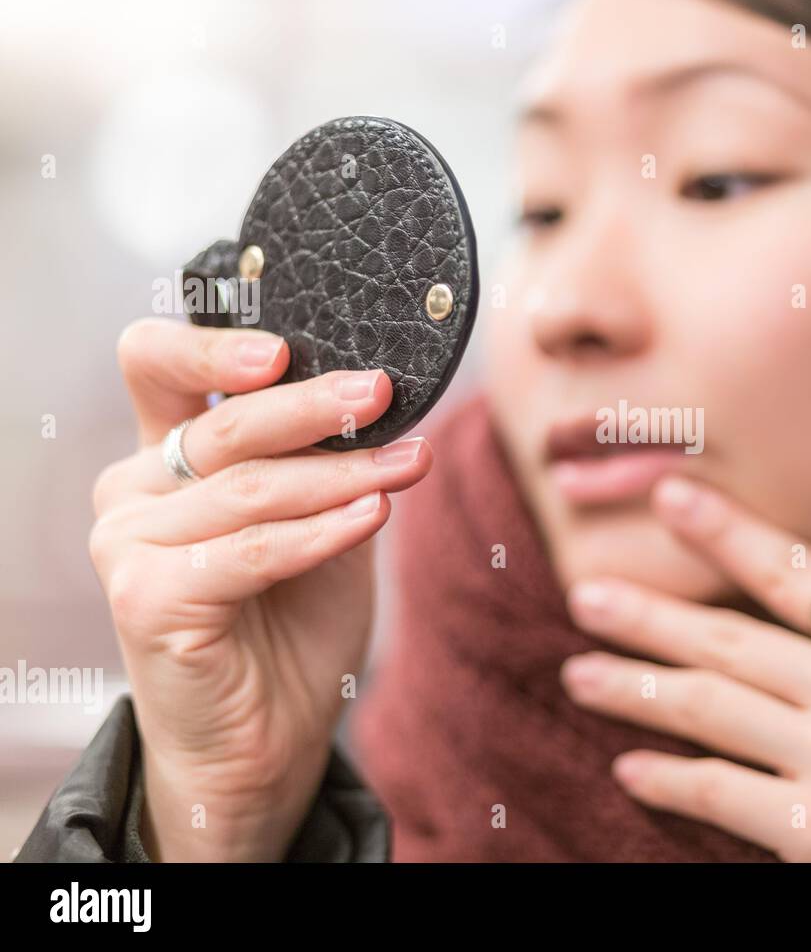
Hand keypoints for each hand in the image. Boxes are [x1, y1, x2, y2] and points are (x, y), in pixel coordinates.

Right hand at [90, 317, 432, 860]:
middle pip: (222, 425)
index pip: (158, 365)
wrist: (268, 738)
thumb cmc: (293, 625)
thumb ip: (332, 465)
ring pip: (250, 488)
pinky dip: (320, 532)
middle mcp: (134, 491)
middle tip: (381, 393)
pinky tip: (373, 515)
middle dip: (313, 406)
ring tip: (410, 463)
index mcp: (167, 459)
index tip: (285, 347)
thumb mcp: (324, 524)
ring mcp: (129, 544)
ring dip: (342, 473)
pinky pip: (252, 550)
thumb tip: (387, 402)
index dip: (210, 344)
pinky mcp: (146, 598)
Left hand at [559, 476, 810, 861]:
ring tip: (579, 673)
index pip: (800, 574)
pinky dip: (668, 778)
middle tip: (585, 596)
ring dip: (634, 688)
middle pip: (728, 641)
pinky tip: (631, 767)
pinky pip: (720, 793)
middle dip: (647, 615)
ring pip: (707, 710)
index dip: (728, 530)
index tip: (670, 497)